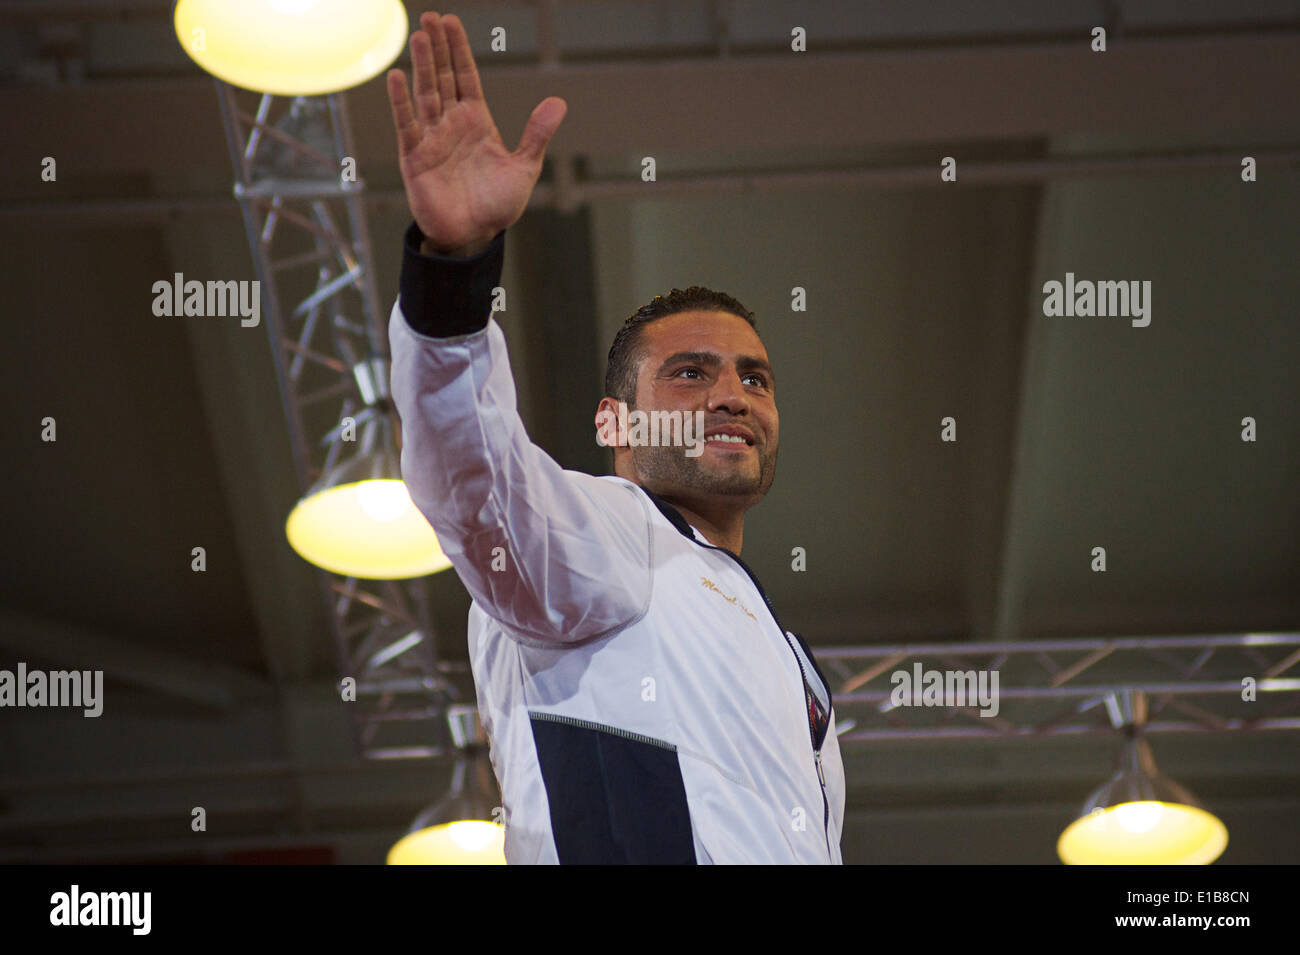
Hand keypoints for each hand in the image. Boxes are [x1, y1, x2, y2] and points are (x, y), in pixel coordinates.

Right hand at [386, 11, 566, 255]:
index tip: (451, 23)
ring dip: (423, 66)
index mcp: (477, 122)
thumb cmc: (497, 205)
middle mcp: (452, 125)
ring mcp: (432, 139)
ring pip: (425, 94)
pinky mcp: (415, 157)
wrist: (475, 236)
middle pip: (443, 78)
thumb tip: (558, 102)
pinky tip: (397, 77)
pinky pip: (407, 125)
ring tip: (420, 37)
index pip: (466, 77)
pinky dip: (401, 102)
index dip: (459, 50)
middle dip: (438, 48)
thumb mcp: (525, 168)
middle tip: (431, 17)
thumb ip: (537, 134)